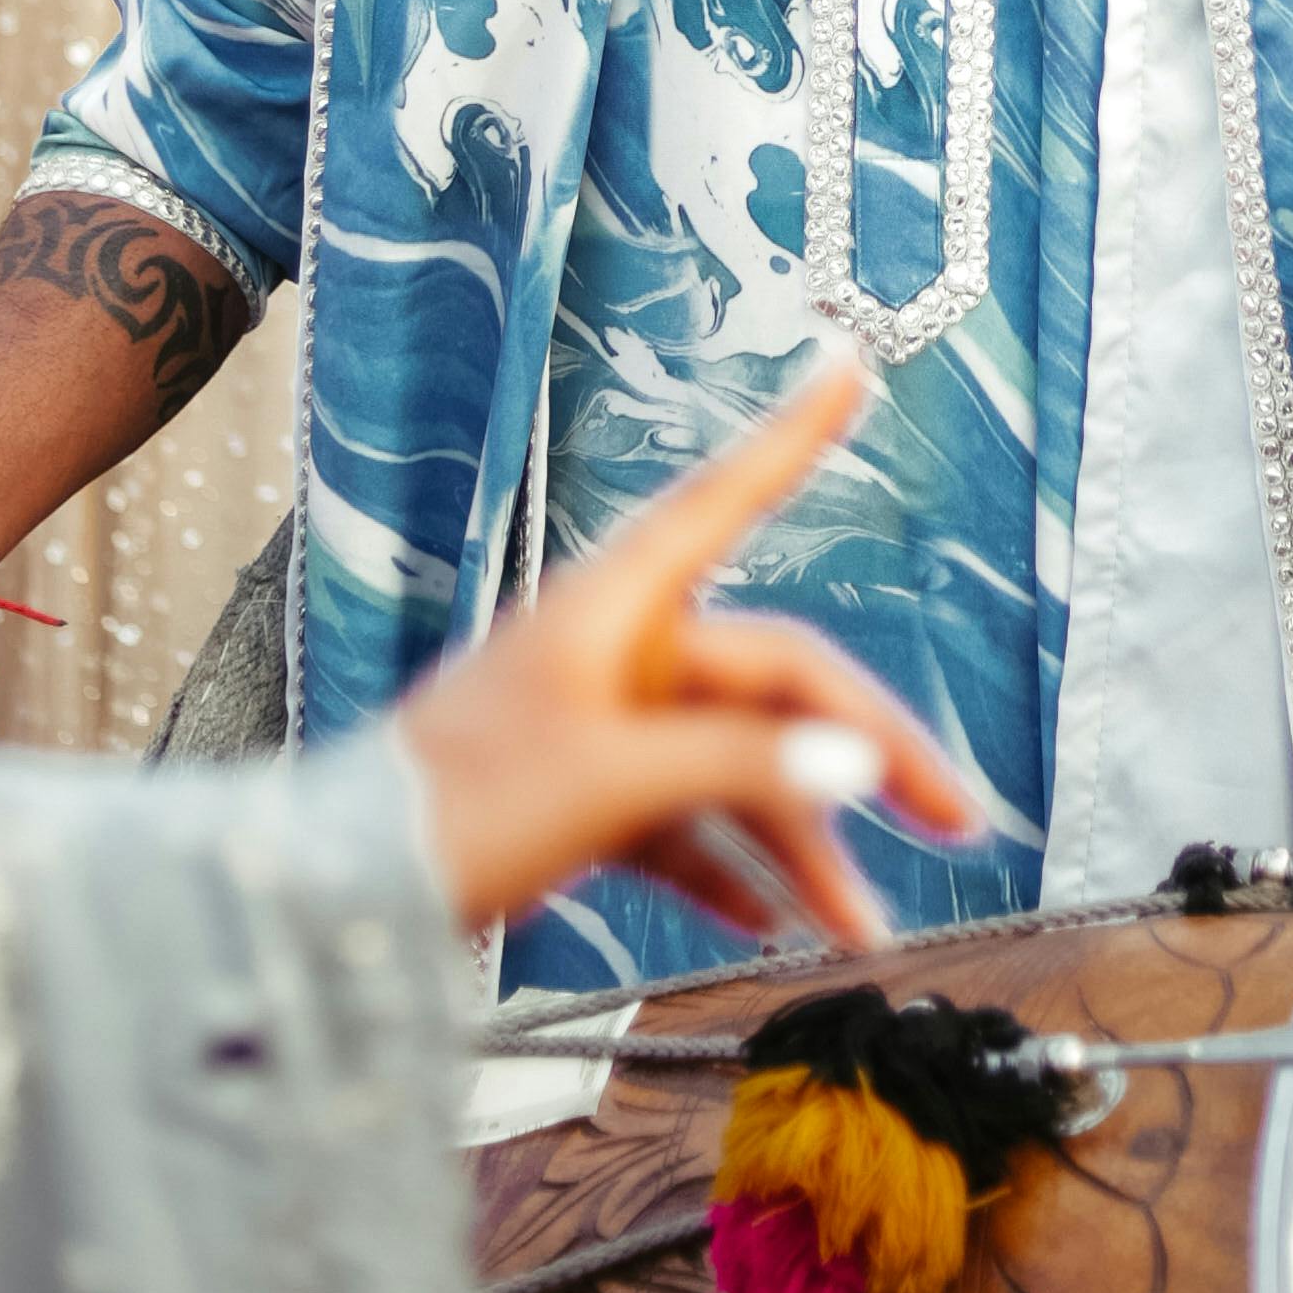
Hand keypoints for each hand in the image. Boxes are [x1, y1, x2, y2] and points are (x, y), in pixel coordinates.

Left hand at [400, 356, 980, 942]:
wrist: (338, 894)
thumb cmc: (456, 808)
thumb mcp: (614, 781)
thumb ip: (740, 764)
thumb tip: (856, 761)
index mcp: (618, 606)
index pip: (728, 496)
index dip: (794, 434)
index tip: (848, 367)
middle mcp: (620, 650)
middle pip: (775, 682)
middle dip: (866, 754)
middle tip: (954, 819)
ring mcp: (603, 722)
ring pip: (738, 766)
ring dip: (801, 843)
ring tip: (857, 925)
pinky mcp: (582, 793)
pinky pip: (684, 819)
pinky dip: (729, 866)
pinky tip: (768, 923)